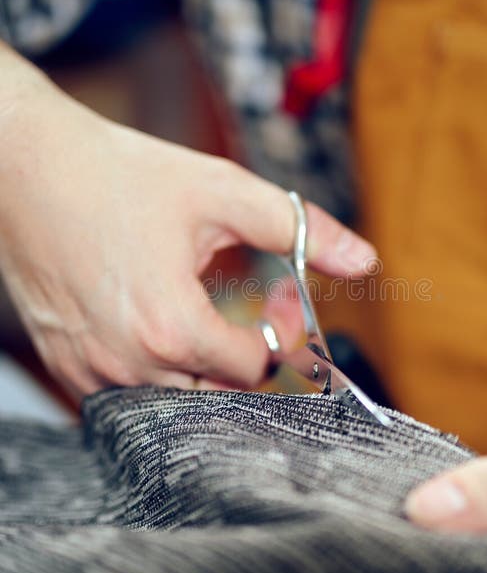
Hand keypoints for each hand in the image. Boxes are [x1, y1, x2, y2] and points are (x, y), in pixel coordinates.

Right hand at [0, 50, 375, 398]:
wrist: (24, 165)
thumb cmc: (121, 174)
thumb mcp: (221, 191)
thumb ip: (300, 228)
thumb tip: (366, 259)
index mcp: (173, 326)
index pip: (255, 370)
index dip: (279, 335)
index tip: (277, 300)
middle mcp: (129, 364)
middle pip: (218, 401)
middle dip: (245, 361)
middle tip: (244, 313)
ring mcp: (91, 373)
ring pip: (173, 406)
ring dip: (202, 373)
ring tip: (202, 317)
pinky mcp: (66, 368)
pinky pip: (127, 400)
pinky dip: (156, 377)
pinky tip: (159, 329)